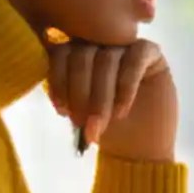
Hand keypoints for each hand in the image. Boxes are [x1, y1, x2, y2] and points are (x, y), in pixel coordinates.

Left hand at [45, 38, 178, 161]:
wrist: (140, 149)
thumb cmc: (106, 128)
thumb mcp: (77, 108)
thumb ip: (64, 87)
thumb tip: (41, 70)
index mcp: (78, 53)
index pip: (60, 53)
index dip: (59, 81)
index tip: (62, 111)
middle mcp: (101, 43)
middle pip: (82, 55)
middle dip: (80, 92)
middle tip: (83, 122)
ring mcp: (127, 46)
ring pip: (106, 59)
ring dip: (101, 96)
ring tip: (102, 122)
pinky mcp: (152, 54)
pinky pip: (135, 59)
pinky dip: (126, 86)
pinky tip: (122, 110)